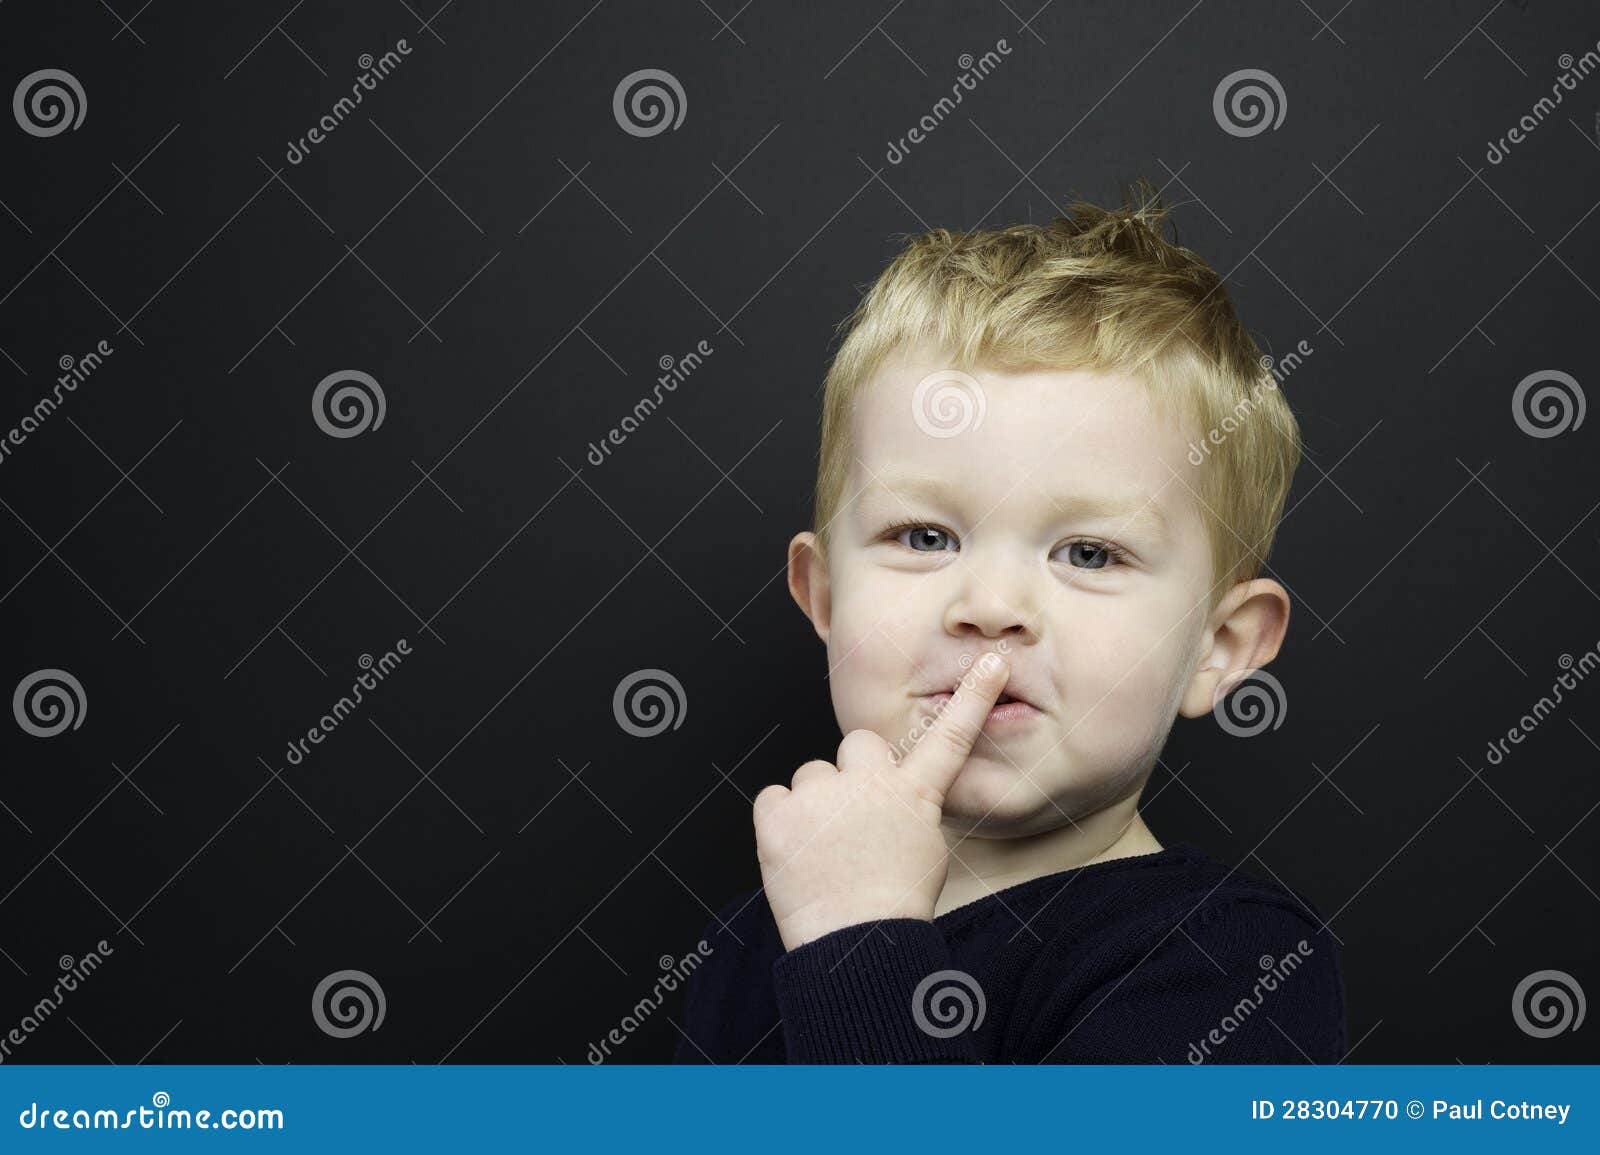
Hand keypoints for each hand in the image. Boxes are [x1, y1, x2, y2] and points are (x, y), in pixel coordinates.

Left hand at [753, 650, 1009, 950]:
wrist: (854, 946)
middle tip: (852, 818)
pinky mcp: (778, 814)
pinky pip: (772, 799)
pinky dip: (778, 822)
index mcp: (913, 796)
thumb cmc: (892, 907)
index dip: (973, 697)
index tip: (992, 662)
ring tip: (824, 852)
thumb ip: (907, 811)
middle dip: (852, 772)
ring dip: (814, 804)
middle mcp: (869, 784)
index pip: (950, 737)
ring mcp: (821, 796)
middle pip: (858, 745)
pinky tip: (796, 854)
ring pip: (811, 776)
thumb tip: (889, 800)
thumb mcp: (923, 853)